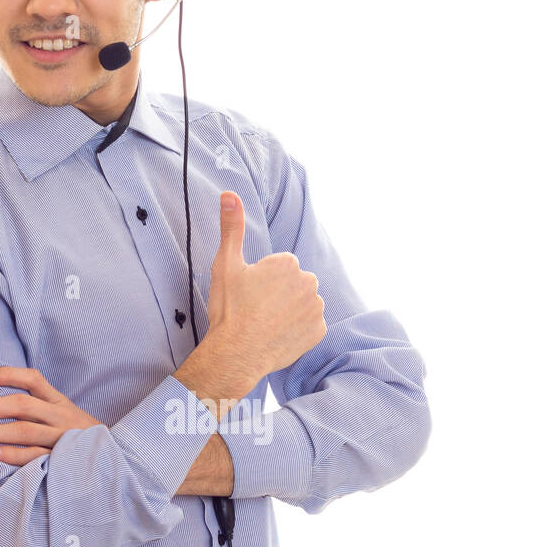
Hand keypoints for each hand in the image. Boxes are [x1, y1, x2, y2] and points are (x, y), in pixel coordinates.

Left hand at [0, 367, 103, 466]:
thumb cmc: (77, 434)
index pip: (33, 379)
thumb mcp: (63, 412)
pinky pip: (34, 456)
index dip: (7, 375)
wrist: (115, 459)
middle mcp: (61, 416)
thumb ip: (38, 405)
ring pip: (24, 431)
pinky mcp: (62, 460)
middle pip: (21, 405)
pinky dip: (11, 454)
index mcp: (59, 400)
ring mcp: (62, 438)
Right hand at [207, 190, 326, 379]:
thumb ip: (231, 227)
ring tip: (265, 323)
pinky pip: (309, 325)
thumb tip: (229, 193)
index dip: (260, 280)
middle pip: (293, 283)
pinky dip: (296, 329)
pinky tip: (277, 334)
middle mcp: (309, 282)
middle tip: (255, 309)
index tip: (248, 293)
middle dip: (278, 292)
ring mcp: (316, 308)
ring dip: (289, 310)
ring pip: (302, 303)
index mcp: (288, 263)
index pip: (278, 266)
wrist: (237, 352)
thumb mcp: (226, 264)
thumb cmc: (230, 308)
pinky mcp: (319, 331)